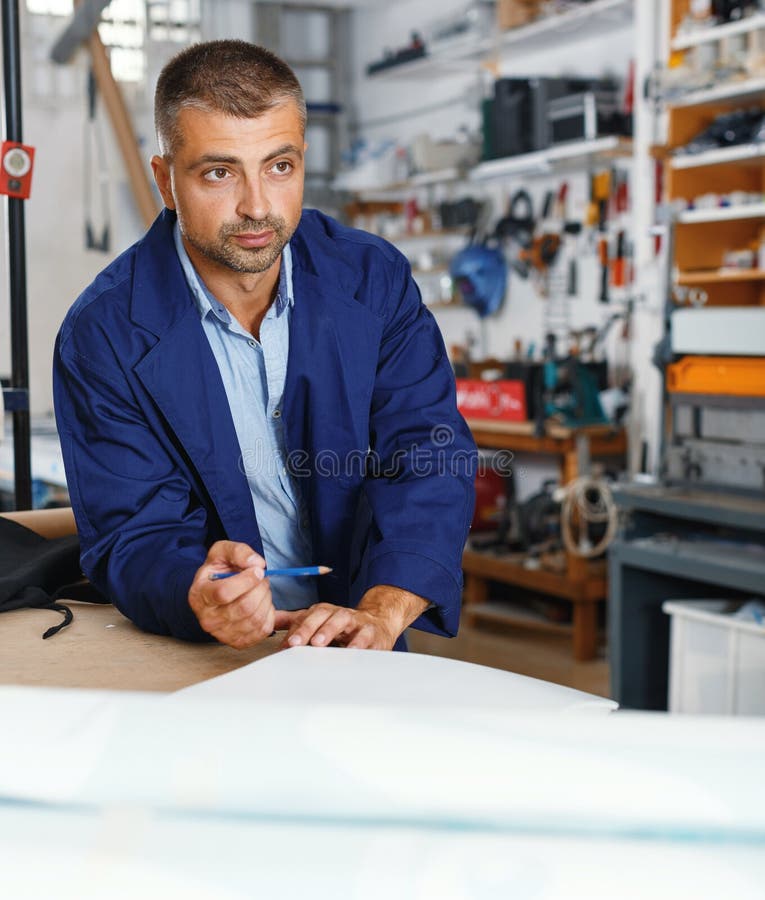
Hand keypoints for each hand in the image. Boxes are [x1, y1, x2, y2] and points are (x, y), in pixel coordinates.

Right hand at [188, 541, 274, 648]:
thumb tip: (256, 563)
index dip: (247, 580)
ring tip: (261, 589)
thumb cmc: (218, 572)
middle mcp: (208, 619)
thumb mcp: (222, 552)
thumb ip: (238, 551)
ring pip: (255, 618)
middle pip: (244, 607)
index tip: (257, 570)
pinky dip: (269, 614)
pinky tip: (262, 603)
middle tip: (262, 578)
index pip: (224, 593)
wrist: (215, 590)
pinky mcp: (238, 642)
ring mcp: (222, 634)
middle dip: (261, 588)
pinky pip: (263, 630)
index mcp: (200, 595)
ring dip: (266, 599)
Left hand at [274, 585, 429, 650]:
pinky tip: (351, 651)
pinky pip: (366, 636)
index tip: (285, 644)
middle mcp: (338, 613)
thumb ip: (295, 622)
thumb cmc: (345, 626)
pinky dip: (359, 643)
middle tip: (296, 643)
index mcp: (324, 612)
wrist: (379, 622)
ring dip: (329, 630)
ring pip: (342, 620)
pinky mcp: (372, 633)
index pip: (306, 617)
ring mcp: (356, 622)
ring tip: (319, 643)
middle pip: (321, 615)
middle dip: (307, 628)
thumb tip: (268, 622)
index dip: (295, 629)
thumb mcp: (320, 621)